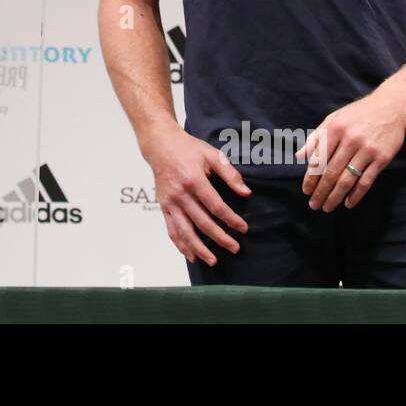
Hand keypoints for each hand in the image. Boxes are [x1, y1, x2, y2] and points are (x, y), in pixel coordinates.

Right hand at [143, 125, 250, 265]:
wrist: (160, 145)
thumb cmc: (187, 148)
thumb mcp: (212, 155)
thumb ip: (230, 174)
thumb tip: (246, 193)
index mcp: (193, 179)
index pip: (215, 206)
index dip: (231, 219)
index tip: (243, 228)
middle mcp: (180, 194)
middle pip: (202, 222)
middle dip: (220, 238)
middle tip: (235, 248)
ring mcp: (170, 202)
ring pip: (185, 231)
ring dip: (199, 248)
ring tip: (213, 260)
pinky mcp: (164, 206)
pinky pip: (172, 229)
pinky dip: (181, 244)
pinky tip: (192, 255)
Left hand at [296, 87, 405, 211]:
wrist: (391, 107)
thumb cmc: (358, 114)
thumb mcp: (333, 119)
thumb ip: (316, 138)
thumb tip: (300, 157)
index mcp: (334, 129)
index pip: (318, 159)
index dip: (310, 178)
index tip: (305, 191)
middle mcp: (350, 140)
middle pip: (331, 172)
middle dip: (321, 191)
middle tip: (314, 205)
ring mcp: (367, 150)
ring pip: (347, 179)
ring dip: (335, 196)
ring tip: (327, 207)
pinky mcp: (382, 158)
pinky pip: (366, 181)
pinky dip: (356, 194)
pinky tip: (348, 203)